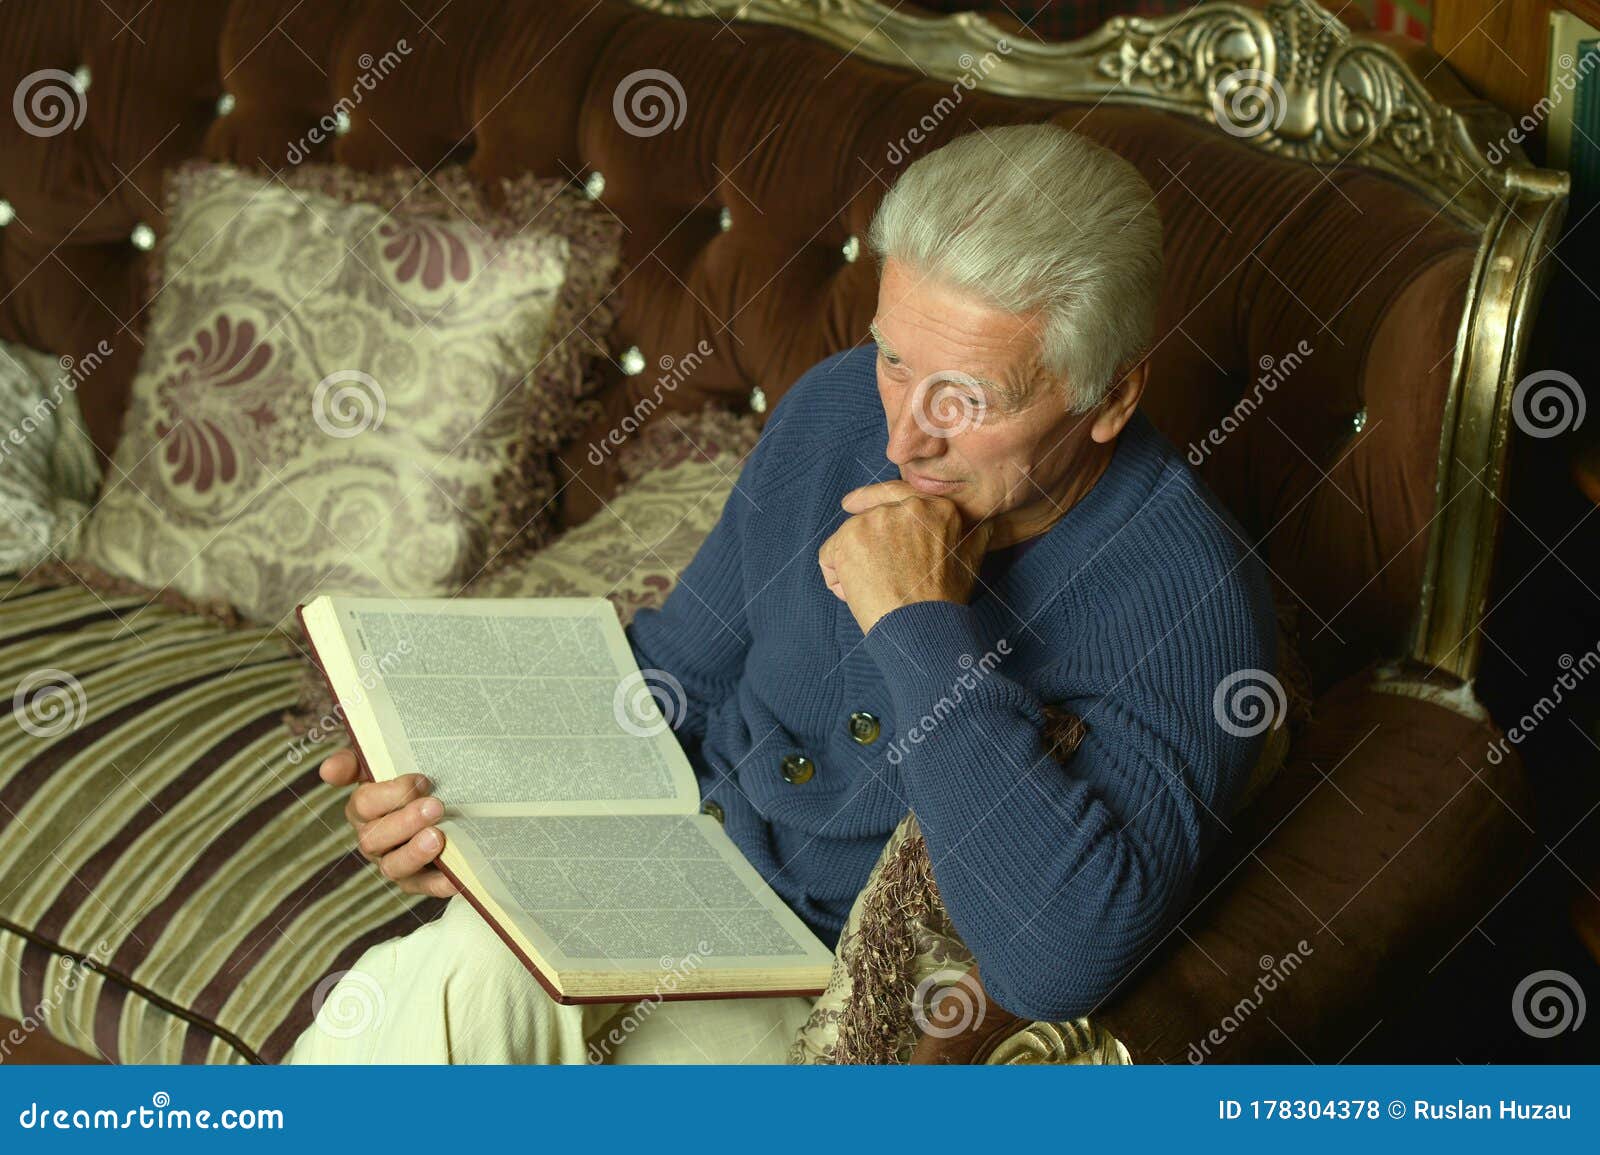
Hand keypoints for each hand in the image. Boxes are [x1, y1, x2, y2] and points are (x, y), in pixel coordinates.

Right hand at [320, 748, 456, 897]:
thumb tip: (328, 770)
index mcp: (364, 810)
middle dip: (405, 822)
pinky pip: (425, 887)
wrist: (450, 799)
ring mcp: (395, 863)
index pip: (363, 804)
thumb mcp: (387, 761)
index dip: (391, 794)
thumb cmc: (414, 779)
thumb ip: (357, 761)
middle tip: (436, 807)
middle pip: (375, 838)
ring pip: (392, 867)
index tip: (422, 780)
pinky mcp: (419, 881)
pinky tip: (456, 876)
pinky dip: (440, 884)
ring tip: (437, 838)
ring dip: (414, 853)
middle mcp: (374, 840)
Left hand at [817, 480, 993, 634]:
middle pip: (869, 514)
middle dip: (864, 537)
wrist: (921, 626)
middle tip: (866, 559)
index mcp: (934, 506)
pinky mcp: (848, 540)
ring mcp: (873, 520)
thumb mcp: (971, 558)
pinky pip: (829, 556)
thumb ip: (975, 533)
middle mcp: (902, 506)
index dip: (873, 498)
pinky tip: (853, 594)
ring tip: (873, 591)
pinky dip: (835, 576)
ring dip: (852, 563)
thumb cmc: (945, 600)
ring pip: (848, 537)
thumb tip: (986, 523)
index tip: (851, 503)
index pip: (897, 493)